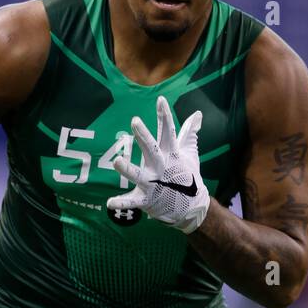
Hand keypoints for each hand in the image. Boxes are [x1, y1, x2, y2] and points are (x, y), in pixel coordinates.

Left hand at [106, 95, 209, 234]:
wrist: (191, 207)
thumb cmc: (187, 176)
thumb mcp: (189, 153)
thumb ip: (189, 133)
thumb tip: (197, 113)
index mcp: (171, 155)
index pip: (168, 132)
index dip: (164, 116)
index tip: (160, 100)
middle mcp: (161, 167)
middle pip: (152, 149)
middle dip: (144, 136)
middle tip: (135, 121)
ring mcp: (153, 184)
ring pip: (138, 175)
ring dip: (128, 169)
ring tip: (117, 160)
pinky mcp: (146, 200)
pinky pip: (132, 202)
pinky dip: (121, 204)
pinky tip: (109, 203)